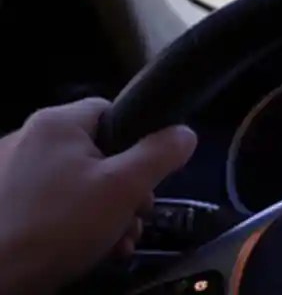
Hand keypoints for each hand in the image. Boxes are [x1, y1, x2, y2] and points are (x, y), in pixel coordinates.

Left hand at [0, 98, 196, 294]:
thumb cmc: (58, 225)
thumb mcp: (124, 188)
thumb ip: (160, 154)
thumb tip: (185, 133)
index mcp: (56, 123)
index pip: (111, 111)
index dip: (138, 141)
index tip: (146, 177)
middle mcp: (25, 139)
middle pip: (95, 153)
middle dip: (124, 189)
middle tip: (134, 218)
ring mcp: (6, 173)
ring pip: (73, 183)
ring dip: (103, 211)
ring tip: (113, 242)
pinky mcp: (1, 205)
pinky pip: (47, 203)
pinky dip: (70, 222)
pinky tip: (84, 248)